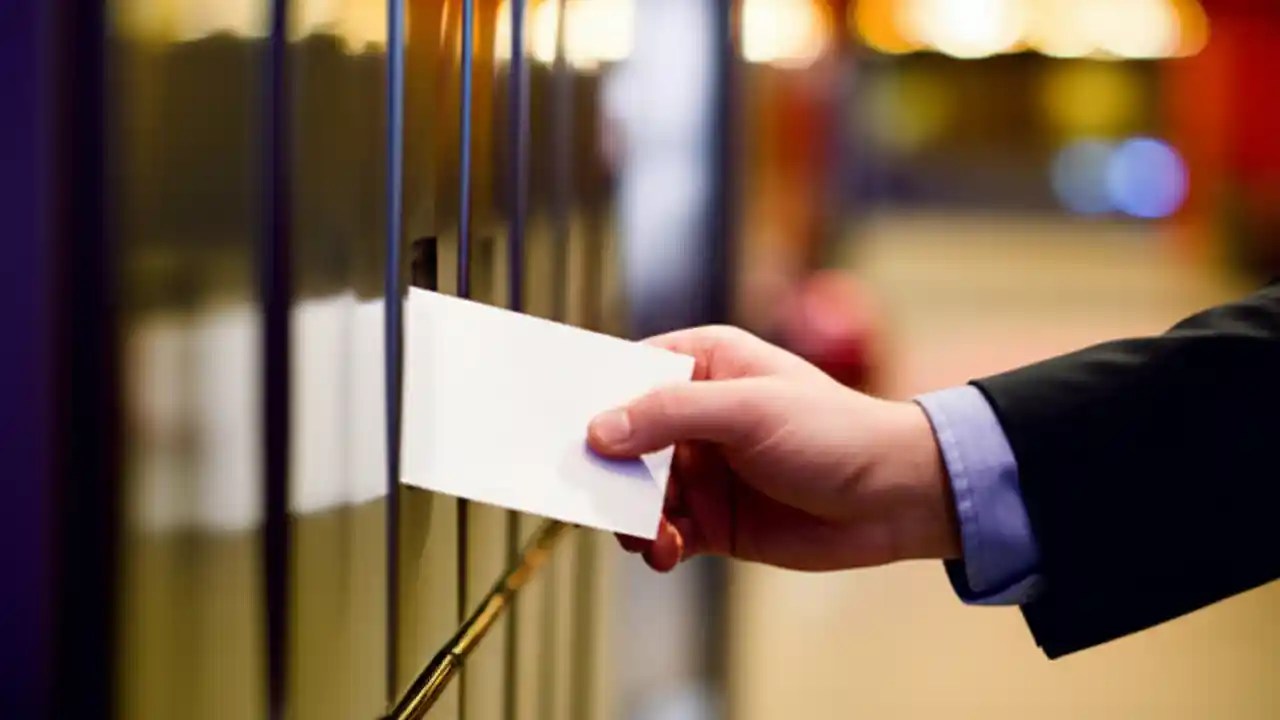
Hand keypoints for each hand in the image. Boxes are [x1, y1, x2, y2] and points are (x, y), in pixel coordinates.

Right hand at [587, 326, 959, 571]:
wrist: (895, 499)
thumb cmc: (834, 432)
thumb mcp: (749, 410)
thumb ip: (670, 416)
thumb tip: (599, 433)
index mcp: (703, 364)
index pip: (627, 375)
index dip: (590, 400)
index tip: (555, 429)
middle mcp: (694, 415)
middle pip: (622, 440)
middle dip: (606, 471)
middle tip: (591, 496)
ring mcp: (702, 469)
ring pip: (636, 493)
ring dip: (631, 516)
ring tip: (646, 534)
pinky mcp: (712, 520)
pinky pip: (663, 532)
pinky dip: (656, 544)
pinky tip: (668, 552)